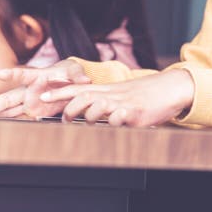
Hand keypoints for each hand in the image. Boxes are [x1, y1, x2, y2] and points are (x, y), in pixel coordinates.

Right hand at [0, 60, 90, 118]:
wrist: (70, 82)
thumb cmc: (69, 73)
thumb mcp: (74, 70)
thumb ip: (77, 74)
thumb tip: (85, 80)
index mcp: (37, 77)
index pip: (23, 75)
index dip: (12, 74)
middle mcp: (29, 91)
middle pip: (7, 98)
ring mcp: (29, 102)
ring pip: (9, 110)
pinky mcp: (34, 111)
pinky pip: (20, 118)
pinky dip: (9, 123)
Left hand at [42, 69, 194, 126]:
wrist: (169, 88)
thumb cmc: (143, 95)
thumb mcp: (120, 95)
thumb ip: (103, 102)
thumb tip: (84, 113)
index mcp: (106, 90)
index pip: (77, 88)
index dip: (59, 92)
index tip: (42, 97)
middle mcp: (111, 94)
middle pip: (83, 96)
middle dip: (69, 108)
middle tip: (63, 118)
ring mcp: (123, 103)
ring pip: (98, 106)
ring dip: (89, 116)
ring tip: (87, 123)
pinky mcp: (135, 113)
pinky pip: (120, 117)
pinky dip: (113, 121)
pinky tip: (113, 123)